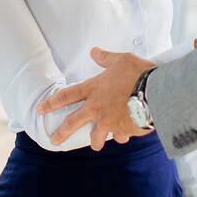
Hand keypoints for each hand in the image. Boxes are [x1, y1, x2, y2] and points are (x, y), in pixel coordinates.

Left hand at [37, 47, 154, 149]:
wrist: (156, 92)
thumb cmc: (138, 73)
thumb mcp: (121, 60)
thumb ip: (106, 58)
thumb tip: (94, 51)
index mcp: (93, 89)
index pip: (66, 96)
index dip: (51, 102)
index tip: (40, 109)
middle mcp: (97, 108)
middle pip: (72, 123)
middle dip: (61, 133)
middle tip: (53, 140)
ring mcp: (109, 122)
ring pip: (96, 138)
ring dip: (96, 141)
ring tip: (97, 145)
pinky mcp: (123, 131)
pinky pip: (120, 137)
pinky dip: (123, 136)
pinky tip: (126, 136)